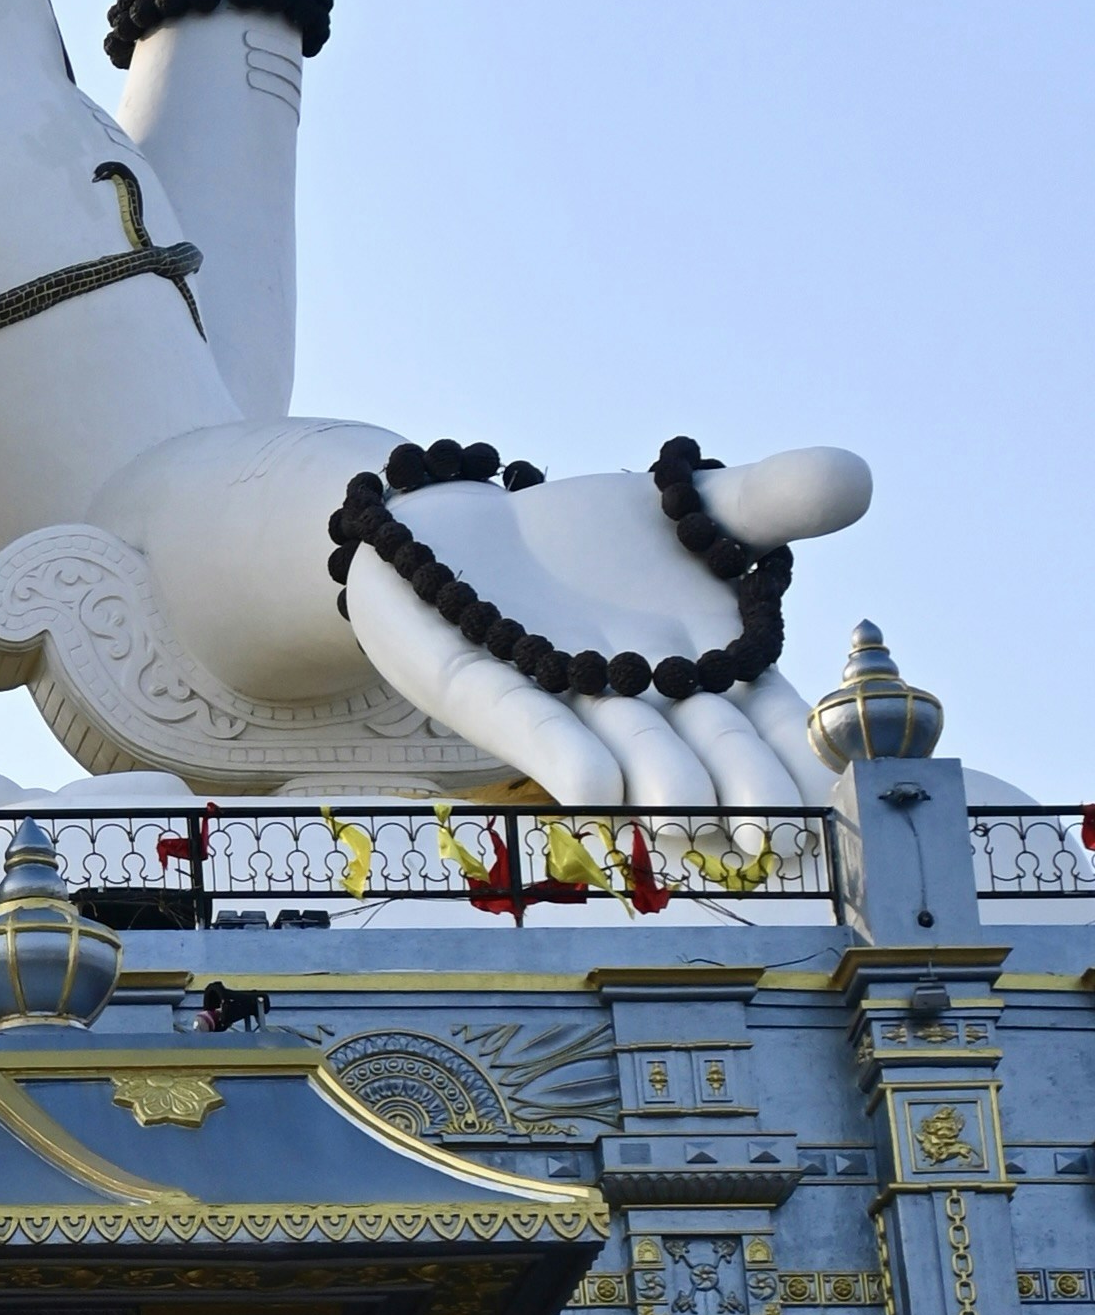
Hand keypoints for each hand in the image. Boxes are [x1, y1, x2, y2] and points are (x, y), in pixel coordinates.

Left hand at [345, 446, 873, 815]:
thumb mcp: (690, 506)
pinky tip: (595, 784)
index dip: (812, 765)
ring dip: (664, 790)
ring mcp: (571, 706)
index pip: (782, 731)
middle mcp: (649, 709)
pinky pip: (536, 735)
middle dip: (744, 794)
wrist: (456, 536)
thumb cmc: (589, 541)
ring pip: (635, 762)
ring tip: (685, 819)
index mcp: (712, 676)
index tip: (846, 800)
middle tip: (772, 838)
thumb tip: (858, 477)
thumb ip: (771, 499)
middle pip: (715, 761)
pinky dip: (569, 760)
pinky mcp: (489, 696)